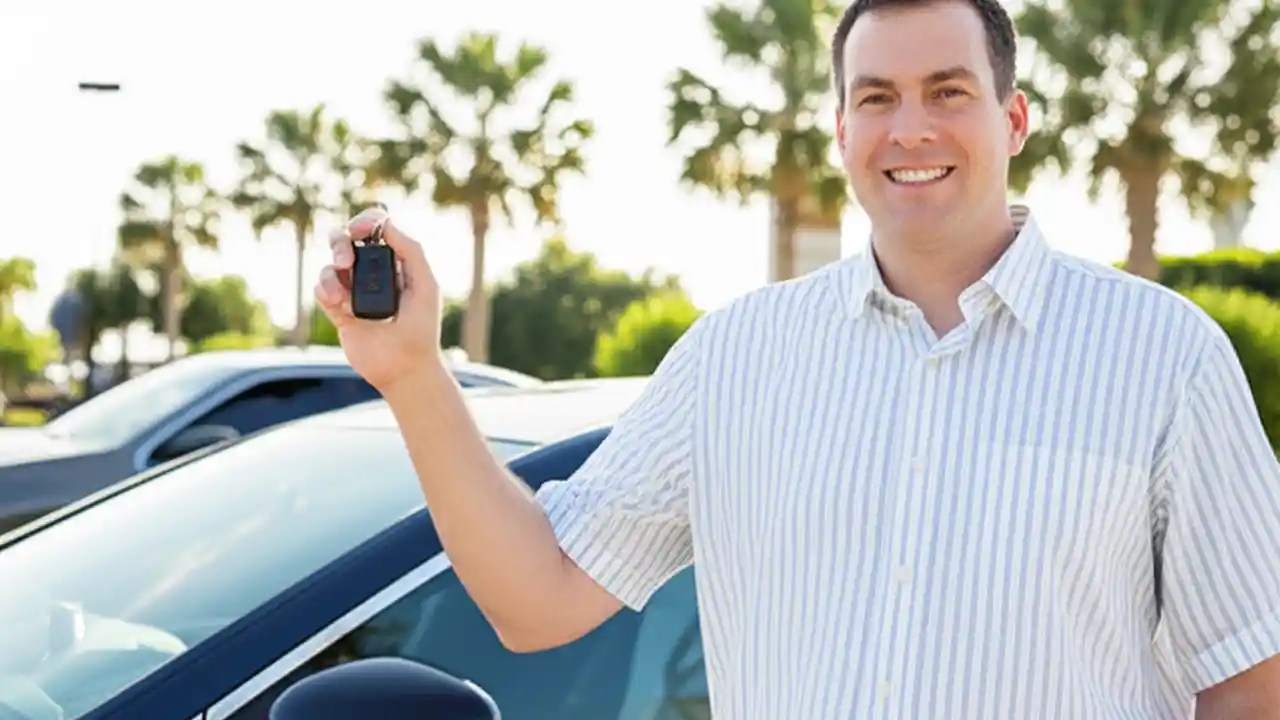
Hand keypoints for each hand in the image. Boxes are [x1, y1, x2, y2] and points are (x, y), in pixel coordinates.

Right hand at [314, 207, 443, 394]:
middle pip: (346, 240)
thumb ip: (411, 250)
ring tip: (340, 296)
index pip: (377, 229)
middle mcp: (374, 274)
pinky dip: (325, 291)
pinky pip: (322, 289)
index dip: (365, 222)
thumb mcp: (425, 284)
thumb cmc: (422, 328)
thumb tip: (386, 223)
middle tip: (345, 262)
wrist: (405, 369)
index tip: (359, 231)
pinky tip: (338, 305)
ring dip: (330, 274)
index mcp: (397, 263)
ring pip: (330, 266)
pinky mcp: (340, 312)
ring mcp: (355, 292)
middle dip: (340, 243)